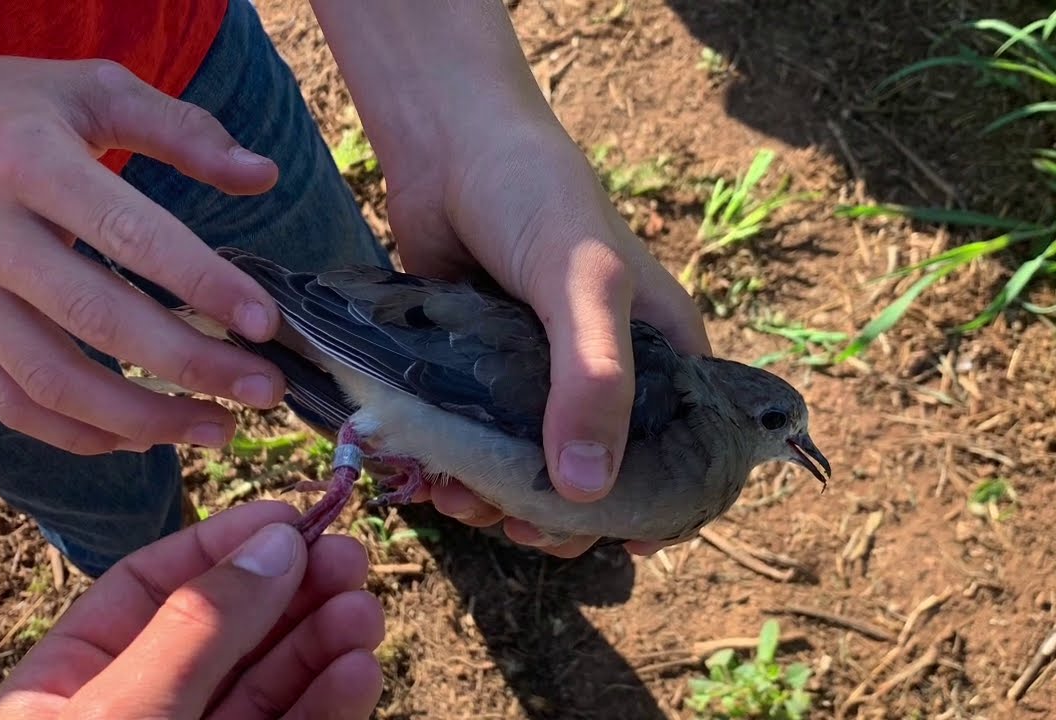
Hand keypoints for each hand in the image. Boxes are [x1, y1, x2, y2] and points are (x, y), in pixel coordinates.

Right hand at [0, 49, 288, 454]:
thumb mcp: (86, 89)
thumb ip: (180, 128)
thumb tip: (263, 174)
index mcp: (27, 160)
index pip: (131, 236)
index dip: (204, 285)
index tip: (265, 324)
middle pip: (100, 321)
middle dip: (194, 367)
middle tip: (266, 391)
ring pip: (57, 383)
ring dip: (147, 420)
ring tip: (220, 428)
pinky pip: (16, 405)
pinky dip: (84, 434)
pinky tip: (145, 436)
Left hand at [0, 500, 383, 718]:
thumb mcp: (123, 713)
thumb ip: (198, 629)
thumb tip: (274, 542)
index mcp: (68, 685)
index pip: (151, 587)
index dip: (223, 544)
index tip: (289, 517)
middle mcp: (136, 708)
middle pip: (223, 630)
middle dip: (290, 589)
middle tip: (348, 552)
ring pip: (266, 684)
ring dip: (320, 642)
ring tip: (364, 606)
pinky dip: (328, 703)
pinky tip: (359, 669)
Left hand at [390, 122, 708, 557]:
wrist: (449, 148)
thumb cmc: (537, 199)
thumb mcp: (583, 285)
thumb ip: (593, 382)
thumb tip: (588, 494)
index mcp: (664, 356)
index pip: (684, 454)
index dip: (658, 505)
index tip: (618, 544)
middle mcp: (608, 376)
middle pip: (599, 477)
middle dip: (559, 515)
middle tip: (518, 523)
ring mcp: (540, 380)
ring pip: (531, 470)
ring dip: (498, 501)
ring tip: (460, 501)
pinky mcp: (481, 378)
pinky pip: (477, 445)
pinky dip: (459, 471)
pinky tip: (432, 479)